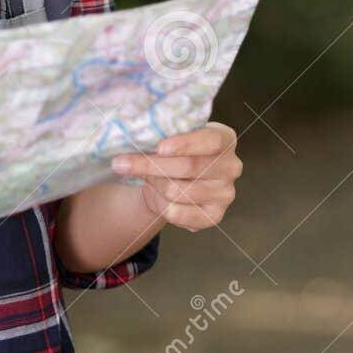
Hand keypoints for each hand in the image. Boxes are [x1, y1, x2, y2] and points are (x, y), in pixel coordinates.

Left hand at [111, 121, 241, 233]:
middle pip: (188, 167)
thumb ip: (163, 136)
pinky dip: (158, 204)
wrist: (176, 180)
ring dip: (153, 184)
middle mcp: (231, 166)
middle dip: (150, 165)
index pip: (210, 141)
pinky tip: (156, 195)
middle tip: (121, 163)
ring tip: (145, 179)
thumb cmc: (174, 153)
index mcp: (225, 139)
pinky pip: (177, 213)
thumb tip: (134, 138)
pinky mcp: (214, 216)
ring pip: (177, 190)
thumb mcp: (172, 139)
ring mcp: (225, 193)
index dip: (185, 144)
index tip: (159, 147)